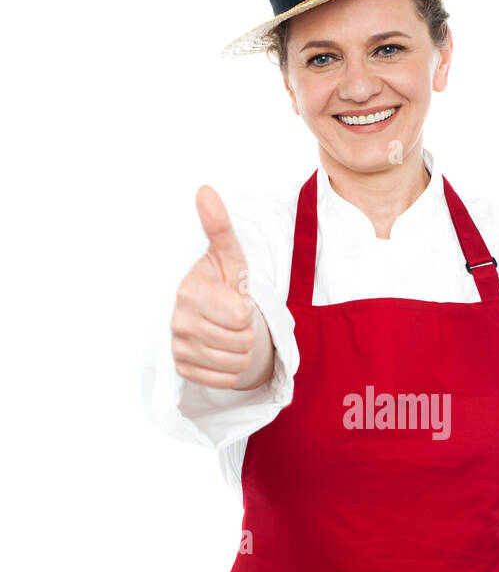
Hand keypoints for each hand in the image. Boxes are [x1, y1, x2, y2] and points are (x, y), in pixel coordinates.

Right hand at [170, 185, 274, 389]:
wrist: (209, 312)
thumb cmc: (222, 280)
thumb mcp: (228, 254)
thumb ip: (219, 226)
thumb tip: (205, 190)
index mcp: (189, 291)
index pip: (240, 316)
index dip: (247, 309)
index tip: (234, 297)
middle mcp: (177, 321)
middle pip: (241, 342)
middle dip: (246, 331)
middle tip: (233, 318)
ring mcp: (177, 348)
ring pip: (236, 364)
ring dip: (241, 351)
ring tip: (228, 332)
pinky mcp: (181, 370)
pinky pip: (225, 381)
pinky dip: (230, 370)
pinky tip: (220, 351)